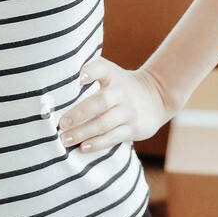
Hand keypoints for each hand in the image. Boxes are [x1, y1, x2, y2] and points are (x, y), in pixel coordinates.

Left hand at [57, 57, 175, 152]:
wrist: (157, 96)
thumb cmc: (121, 84)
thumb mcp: (110, 72)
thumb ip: (90, 70)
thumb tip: (61, 76)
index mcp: (112, 75)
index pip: (101, 69)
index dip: (90, 72)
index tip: (79, 77)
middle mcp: (121, 93)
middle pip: (99, 103)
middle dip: (79, 114)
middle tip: (60, 123)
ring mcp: (128, 112)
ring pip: (104, 124)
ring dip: (83, 133)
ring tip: (65, 139)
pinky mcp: (134, 129)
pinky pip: (113, 137)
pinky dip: (98, 143)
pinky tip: (83, 147)